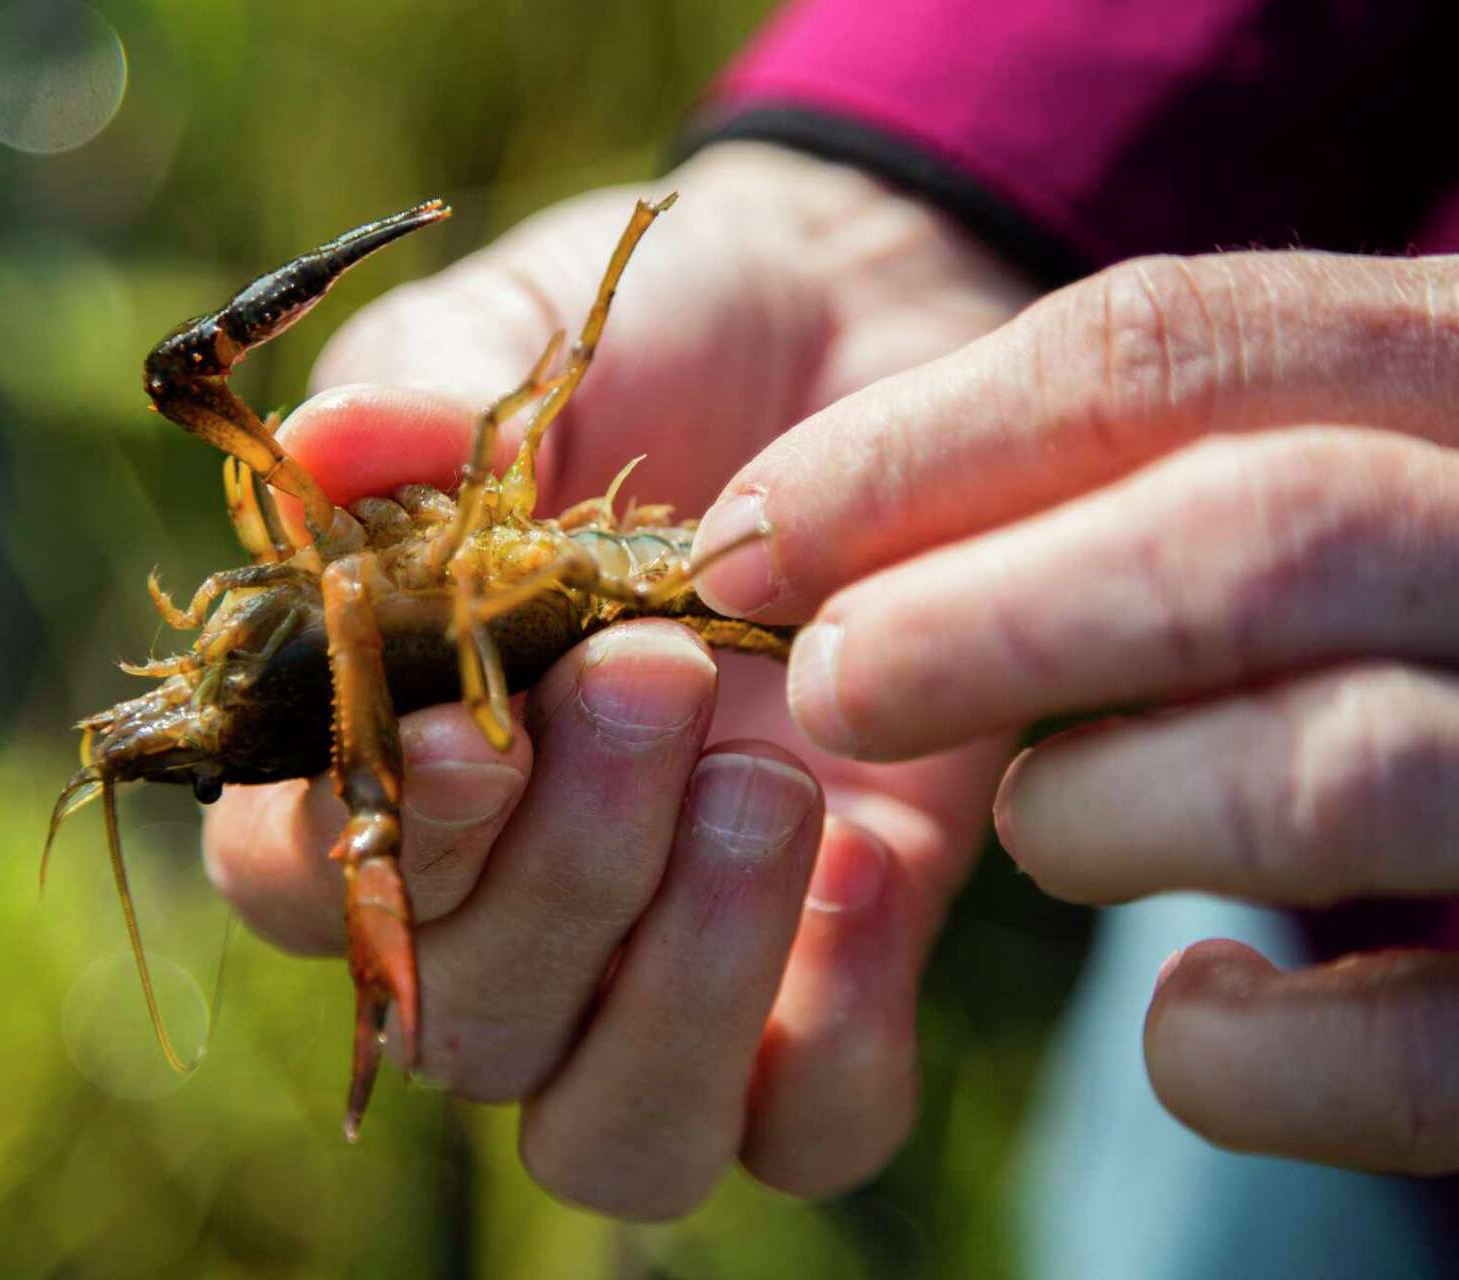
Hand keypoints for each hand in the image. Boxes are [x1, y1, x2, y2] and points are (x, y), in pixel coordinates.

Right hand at [199, 141, 1036, 1215]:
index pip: (303, 883)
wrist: (874, 339)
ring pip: (614, 1136)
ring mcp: (662, 970)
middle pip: (462, 1027)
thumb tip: (324, 452)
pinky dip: (832, 1035)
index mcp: (385, 761)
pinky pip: (809, 1128)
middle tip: (660, 675)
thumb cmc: (659, 345)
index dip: (373, 842)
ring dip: (680, 987)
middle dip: (560, 873)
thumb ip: (422, 393)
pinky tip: (880, 858)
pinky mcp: (831, 986)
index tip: (479, 728)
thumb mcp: (534, 337)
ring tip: (767, 779)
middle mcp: (504, 904)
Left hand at [695, 250, 1458, 1173]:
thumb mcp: (1293, 438)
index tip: (749, 539)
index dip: (917, 452)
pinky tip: (1189, 1019)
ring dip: (1108, 810)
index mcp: (1458, 366)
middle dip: (990, 624)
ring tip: (1042, 826)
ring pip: (1340, 768)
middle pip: (1268, 535)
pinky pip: (1421, 1045)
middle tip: (828, 687)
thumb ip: (1098, 442)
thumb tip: (767, 546)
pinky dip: (1256, 1053)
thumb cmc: (1375, 585)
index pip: (1176, 351)